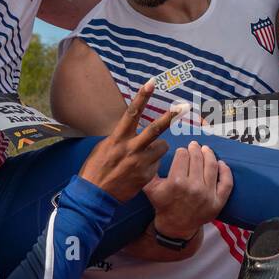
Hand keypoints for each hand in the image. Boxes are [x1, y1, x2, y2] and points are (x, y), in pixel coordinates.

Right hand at [79, 80, 180, 200]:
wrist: (94, 196)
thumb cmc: (96, 169)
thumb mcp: (104, 147)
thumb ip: (120, 138)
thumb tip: (131, 130)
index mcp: (117, 139)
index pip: (131, 113)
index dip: (142, 97)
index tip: (151, 83)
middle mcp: (130, 149)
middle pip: (155, 130)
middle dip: (170, 117)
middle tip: (183, 106)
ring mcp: (140, 163)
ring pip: (162, 148)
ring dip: (159, 148)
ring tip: (146, 155)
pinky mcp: (147, 176)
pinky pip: (157, 164)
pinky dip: (152, 164)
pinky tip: (139, 172)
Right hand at [143, 140, 233, 238]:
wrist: (175, 227)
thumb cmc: (163, 206)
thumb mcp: (150, 189)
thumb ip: (148, 171)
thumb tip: (151, 153)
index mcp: (176, 183)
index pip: (182, 156)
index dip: (182, 151)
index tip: (181, 152)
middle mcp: (193, 188)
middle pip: (197, 158)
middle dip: (195, 148)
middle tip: (194, 145)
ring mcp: (208, 195)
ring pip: (212, 166)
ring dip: (209, 154)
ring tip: (206, 149)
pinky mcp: (218, 202)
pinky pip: (226, 183)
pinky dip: (226, 171)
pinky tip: (221, 163)